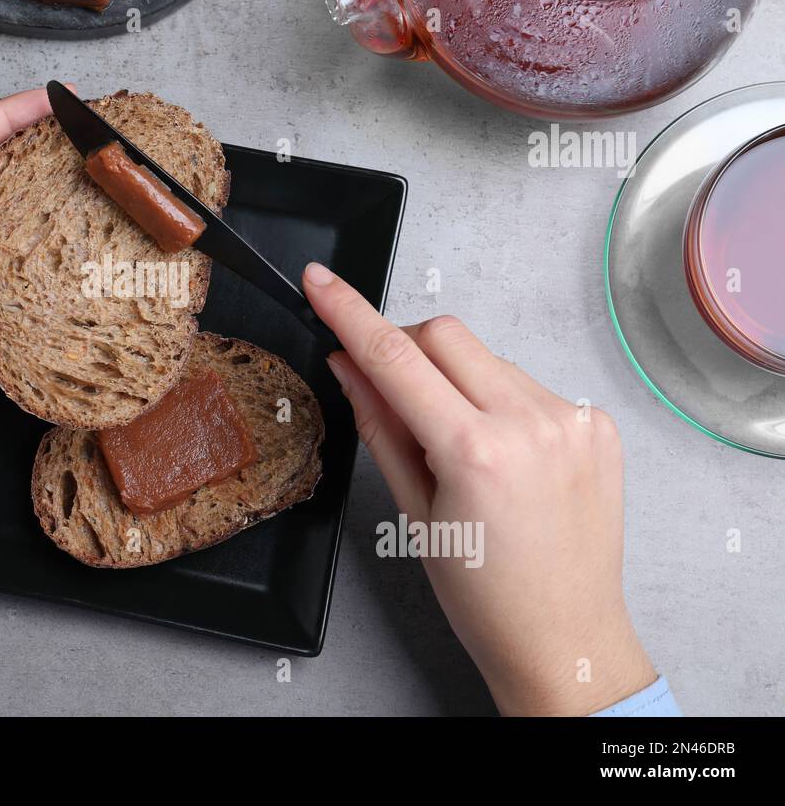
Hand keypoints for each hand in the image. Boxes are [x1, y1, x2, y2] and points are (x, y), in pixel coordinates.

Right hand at [303, 262, 655, 715]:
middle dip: (404, 346)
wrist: (564, 635)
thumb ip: (380, 425)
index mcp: (477, 451)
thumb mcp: (415, 510)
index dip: (350, 312)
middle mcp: (531, 423)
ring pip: (487, 357)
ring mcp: (572, 419)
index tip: (320, 282)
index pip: (395, 358)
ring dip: (455, 378)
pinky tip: (500, 453)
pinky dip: (498, 401)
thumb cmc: (483, 593)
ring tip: (456, 444)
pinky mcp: (596, 424)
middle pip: (445, 335)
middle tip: (387, 389)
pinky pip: (528, 383)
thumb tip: (348, 364)